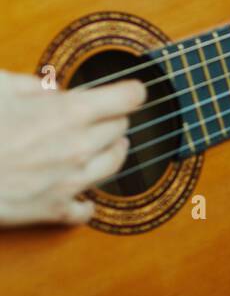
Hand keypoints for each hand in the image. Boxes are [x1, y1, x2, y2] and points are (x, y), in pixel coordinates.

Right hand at [0, 70, 144, 226]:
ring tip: (106, 145)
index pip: (127, 98)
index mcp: (69, 113)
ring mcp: (69, 182)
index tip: (131, 91)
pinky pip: (86, 210)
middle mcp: (79, 148)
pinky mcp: (53, 210)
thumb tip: (52, 90)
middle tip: (101, 116)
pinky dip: (87, 200)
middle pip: (121, 129)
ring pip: (115, 164)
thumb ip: (32, 85)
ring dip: (112, 151)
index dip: (131, 91)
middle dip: (113, 119)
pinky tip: (81, 192)